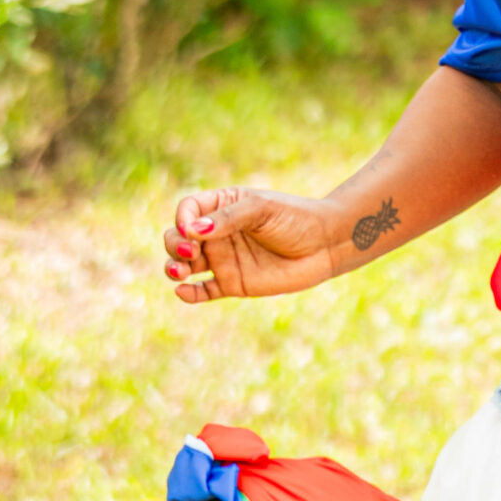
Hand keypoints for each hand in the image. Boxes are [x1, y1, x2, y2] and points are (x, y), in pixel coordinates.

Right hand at [163, 186, 340, 305]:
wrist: (325, 245)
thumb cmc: (296, 219)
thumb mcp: (262, 209)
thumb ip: (228, 218)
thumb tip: (193, 230)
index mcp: (222, 206)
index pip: (188, 210)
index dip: (183, 218)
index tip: (191, 229)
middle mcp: (218, 233)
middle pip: (178, 237)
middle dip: (175, 245)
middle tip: (190, 253)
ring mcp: (224, 259)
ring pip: (185, 265)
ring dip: (174, 267)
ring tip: (180, 272)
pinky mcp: (233, 284)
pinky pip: (203, 291)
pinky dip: (189, 293)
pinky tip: (182, 292)